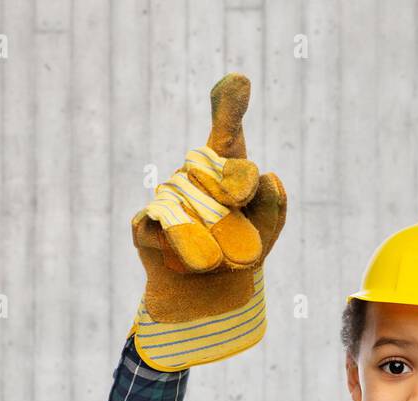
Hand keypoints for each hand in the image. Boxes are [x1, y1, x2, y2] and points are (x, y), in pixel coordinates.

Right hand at [127, 73, 286, 371]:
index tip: (238, 81)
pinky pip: (162, 222)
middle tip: (245, 204)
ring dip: (211, 226)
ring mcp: (166, 198)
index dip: (229, 103)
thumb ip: (273, 204)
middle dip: (231, 180)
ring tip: (223, 257)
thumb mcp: (267, 232)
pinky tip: (195, 259)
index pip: (227, 131)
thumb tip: (268, 176)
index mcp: (227, 170)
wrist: (207, 302)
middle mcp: (193, 176)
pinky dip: (181, 241)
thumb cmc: (240, 256)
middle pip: (208, 161)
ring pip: (185, 193)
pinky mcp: (144, 225)